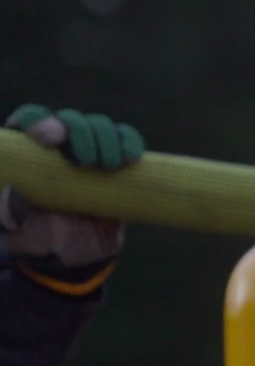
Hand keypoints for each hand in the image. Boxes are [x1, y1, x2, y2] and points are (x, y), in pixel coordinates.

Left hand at [1, 105, 143, 281]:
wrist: (68, 247)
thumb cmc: (33, 231)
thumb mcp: (11, 218)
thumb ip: (6, 206)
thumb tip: (15, 192)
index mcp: (28, 148)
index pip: (32, 119)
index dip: (42, 121)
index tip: (53, 140)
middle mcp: (58, 142)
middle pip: (70, 120)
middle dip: (81, 134)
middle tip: (87, 162)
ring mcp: (89, 147)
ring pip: (99, 125)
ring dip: (107, 140)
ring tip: (109, 166)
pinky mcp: (115, 157)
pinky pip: (125, 139)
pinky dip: (130, 143)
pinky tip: (131, 158)